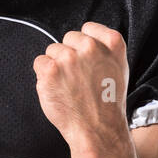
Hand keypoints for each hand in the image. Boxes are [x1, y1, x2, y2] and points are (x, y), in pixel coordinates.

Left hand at [32, 21, 130, 152]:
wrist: (98, 129)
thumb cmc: (107, 104)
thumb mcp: (119, 69)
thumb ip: (105, 50)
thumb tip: (84, 38)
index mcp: (111, 44)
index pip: (88, 28)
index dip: (83, 43)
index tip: (86, 58)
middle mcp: (90, 47)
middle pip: (68, 38)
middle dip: (69, 54)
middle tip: (77, 78)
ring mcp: (69, 58)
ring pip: (52, 50)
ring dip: (56, 66)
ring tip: (69, 86)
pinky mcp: (50, 70)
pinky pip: (39, 62)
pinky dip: (43, 75)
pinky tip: (56, 89)